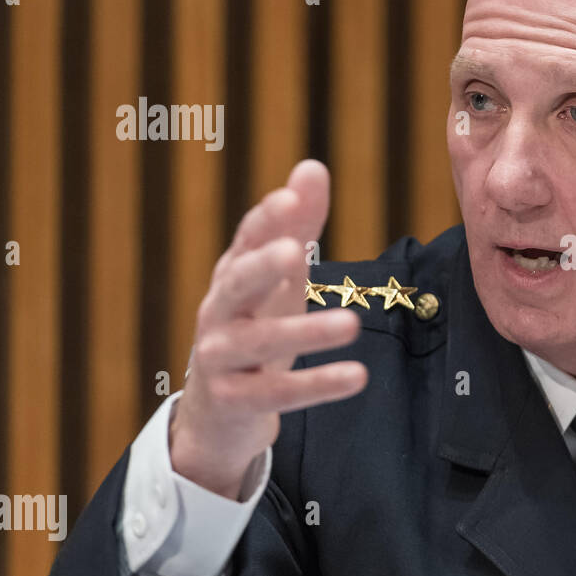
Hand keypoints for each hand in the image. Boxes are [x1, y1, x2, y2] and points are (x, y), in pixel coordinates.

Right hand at [168, 159, 368, 498]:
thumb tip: (312, 167)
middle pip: (236, 285)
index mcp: (233, 275)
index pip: (245, 241)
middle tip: (293, 252)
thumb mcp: (277, 276)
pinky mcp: (235, 400)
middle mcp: (219, 312)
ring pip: (258, 343)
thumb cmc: (253, 325)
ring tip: (352, 324)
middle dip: (261, 267)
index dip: (267, 220)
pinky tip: (357, 376)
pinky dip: (316, 385)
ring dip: (305, 333)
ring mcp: (221, 358)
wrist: (218, 408)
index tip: (291, 199)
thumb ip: (298, 225)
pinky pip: (275, 395)